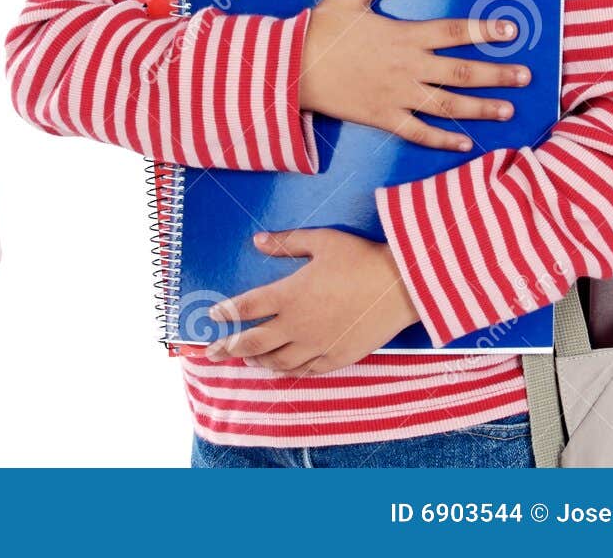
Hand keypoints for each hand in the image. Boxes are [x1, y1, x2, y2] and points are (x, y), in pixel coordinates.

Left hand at [202, 229, 420, 374]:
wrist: (400, 286)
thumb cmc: (359, 258)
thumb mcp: (321, 241)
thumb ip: (286, 243)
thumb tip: (257, 241)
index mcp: (288, 295)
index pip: (246, 307)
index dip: (226, 312)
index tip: (213, 315)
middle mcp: (297, 325)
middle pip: (254, 342)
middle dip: (228, 348)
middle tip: (212, 353)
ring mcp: (316, 345)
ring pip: (277, 361)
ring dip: (257, 361)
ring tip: (246, 361)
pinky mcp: (337, 358)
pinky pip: (305, 371)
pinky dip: (288, 372)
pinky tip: (282, 371)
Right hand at [299, 0, 530, 150]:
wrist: (291, 69)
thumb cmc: (321, 29)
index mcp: (403, 36)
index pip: (453, 31)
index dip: (484, 31)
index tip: (511, 32)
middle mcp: (407, 68)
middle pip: (461, 72)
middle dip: (497, 75)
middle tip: (525, 77)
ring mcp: (397, 95)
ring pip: (448, 105)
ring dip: (481, 108)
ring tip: (508, 109)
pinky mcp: (384, 117)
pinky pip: (419, 132)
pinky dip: (443, 139)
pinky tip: (465, 142)